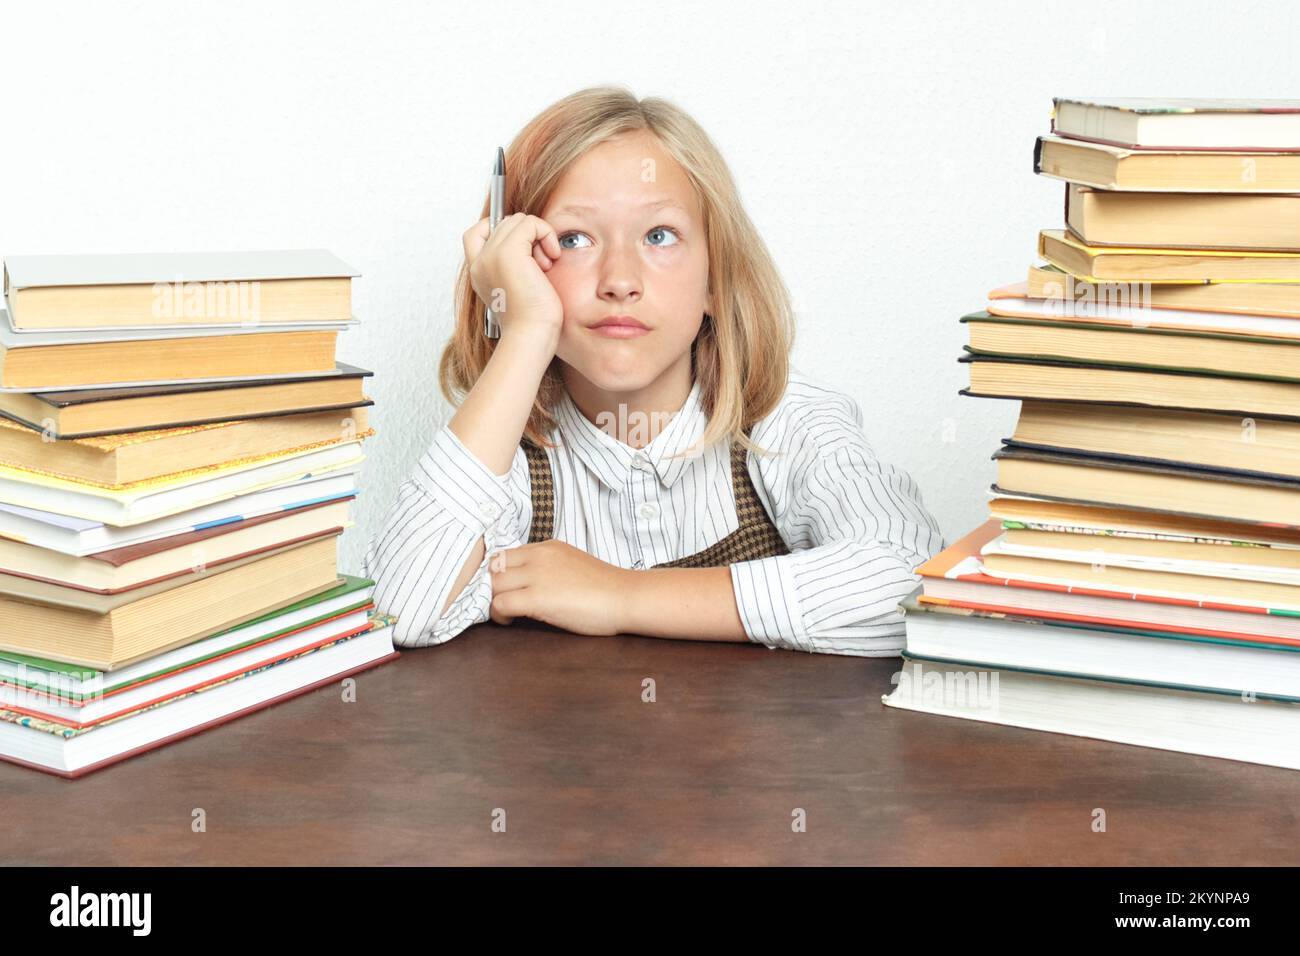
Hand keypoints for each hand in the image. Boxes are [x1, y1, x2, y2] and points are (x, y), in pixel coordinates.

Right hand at [463, 212, 564, 342]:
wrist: (530, 336)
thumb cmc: (531, 323)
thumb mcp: (519, 290)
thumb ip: (516, 267)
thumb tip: (533, 246)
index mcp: (479, 273)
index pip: (479, 232)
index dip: (503, 231)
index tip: (527, 250)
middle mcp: (480, 262)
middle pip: (505, 223)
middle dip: (528, 238)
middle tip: (540, 265)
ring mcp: (490, 255)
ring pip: (518, 220)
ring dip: (538, 237)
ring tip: (544, 265)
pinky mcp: (508, 251)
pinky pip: (530, 223)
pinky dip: (546, 235)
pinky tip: (551, 259)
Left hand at [488, 539, 634, 635]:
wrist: (625, 597)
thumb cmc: (606, 589)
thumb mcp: (572, 565)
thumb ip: (550, 568)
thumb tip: (529, 583)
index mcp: (548, 547)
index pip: (506, 555)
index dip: (499, 574)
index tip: (504, 589)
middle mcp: (539, 556)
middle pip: (495, 568)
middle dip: (493, 587)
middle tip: (501, 603)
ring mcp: (537, 576)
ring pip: (493, 585)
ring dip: (493, 601)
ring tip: (506, 613)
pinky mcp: (537, 598)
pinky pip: (499, 604)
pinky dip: (498, 615)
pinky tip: (510, 621)